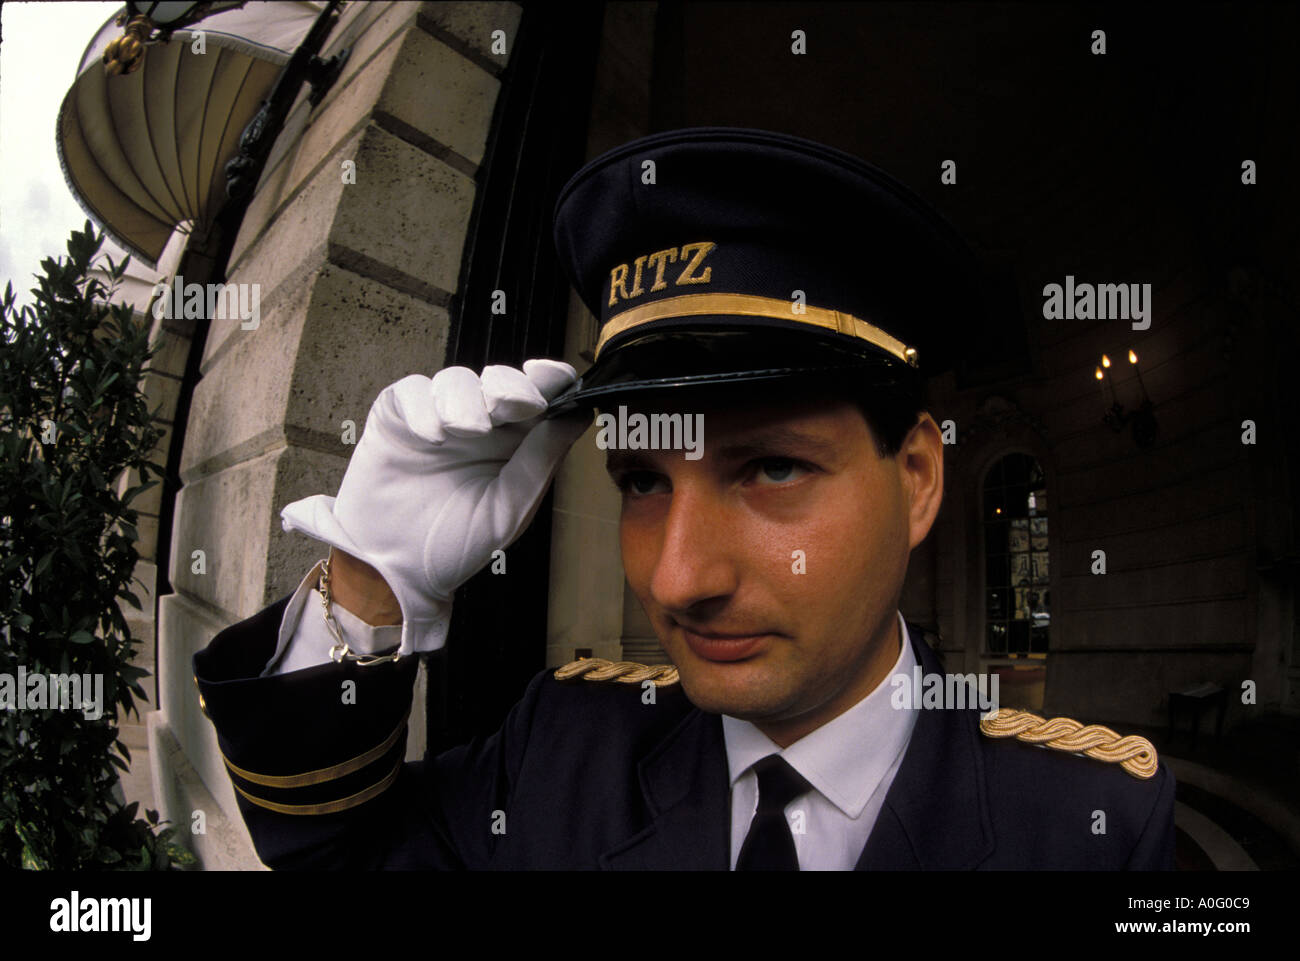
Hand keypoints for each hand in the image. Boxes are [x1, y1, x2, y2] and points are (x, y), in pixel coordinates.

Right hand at [280, 360, 589, 654]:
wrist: (395, 569)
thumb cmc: (456, 544)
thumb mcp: (509, 508)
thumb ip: (541, 459)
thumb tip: (581, 414)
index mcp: (514, 443)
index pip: (540, 395)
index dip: (551, 378)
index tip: (556, 378)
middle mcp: (480, 424)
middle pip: (501, 380)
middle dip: (510, 386)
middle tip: (514, 404)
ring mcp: (438, 417)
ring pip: (457, 379)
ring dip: (467, 399)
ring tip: (468, 429)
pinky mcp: (397, 417)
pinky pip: (412, 391)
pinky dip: (423, 406)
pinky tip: (431, 435)